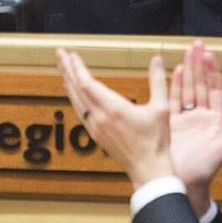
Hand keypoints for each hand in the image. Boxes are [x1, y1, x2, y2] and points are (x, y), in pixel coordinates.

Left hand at [58, 48, 172, 188]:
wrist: (148, 169)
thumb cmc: (156, 141)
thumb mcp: (161, 108)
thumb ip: (157, 80)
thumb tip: (157, 58)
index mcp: (113, 108)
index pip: (87, 83)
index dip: (77, 67)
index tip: (72, 54)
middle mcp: (100, 117)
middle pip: (76, 89)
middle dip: (67, 69)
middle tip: (60, 53)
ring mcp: (95, 127)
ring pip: (75, 100)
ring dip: (68, 82)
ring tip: (63, 67)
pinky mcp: (95, 134)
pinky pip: (80, 111)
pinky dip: (74, 97)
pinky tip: (73, 91)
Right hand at [168, 40, 221, 216]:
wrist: (185, 183)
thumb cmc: (206, 167)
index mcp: (215, 119)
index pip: (213, 89)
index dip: (212, 72)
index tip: (209, 55)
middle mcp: (200, 115)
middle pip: (199, 83)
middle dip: (199, 64)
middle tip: (197, 45)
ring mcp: (185, 117)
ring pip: (187, 88)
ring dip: (188, 70)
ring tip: (187, 52)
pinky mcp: (171, 122)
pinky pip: (173, 100)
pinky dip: (175, 85)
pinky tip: (177, 71)